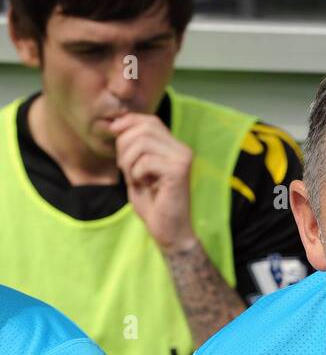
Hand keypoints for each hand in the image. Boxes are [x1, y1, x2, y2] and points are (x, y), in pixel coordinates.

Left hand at [108, 112, 195, 250]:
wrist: (169, 232)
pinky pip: (145, 161)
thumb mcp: (137, 170)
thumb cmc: (154, 205)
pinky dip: (136, 173)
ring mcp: (182, 159)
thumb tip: (118, 124)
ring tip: (134, 179)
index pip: (150, 121)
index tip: (113, 133)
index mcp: (175, 147)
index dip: (129, 122)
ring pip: (142, 142)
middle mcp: (182, 150)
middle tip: (124, 168)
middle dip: (124, 145)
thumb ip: (132, 148)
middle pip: (144, 128)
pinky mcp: (178, 172)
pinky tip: (144, 185)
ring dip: (129, 161)